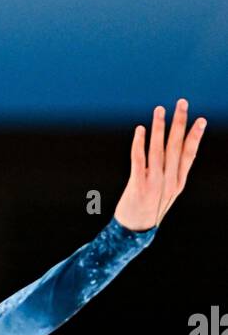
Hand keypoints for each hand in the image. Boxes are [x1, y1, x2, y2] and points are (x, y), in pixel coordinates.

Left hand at [113, 98, 205, 230]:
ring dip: (159, 128)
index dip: (195, 136)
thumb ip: (173, 171)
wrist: (134, 231)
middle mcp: (169, 182)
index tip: (200, 119)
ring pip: (158, 150)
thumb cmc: (149, 207)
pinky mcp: (138, 186)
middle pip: (176, 147)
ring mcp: (154, 184)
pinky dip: (139, 144)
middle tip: (181, 103)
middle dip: (179, 123)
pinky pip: (138, 160)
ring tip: (159, 110)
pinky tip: (140, 130)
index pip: (189, 154)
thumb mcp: (167, 190)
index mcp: (178, 182)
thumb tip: (178, 147)